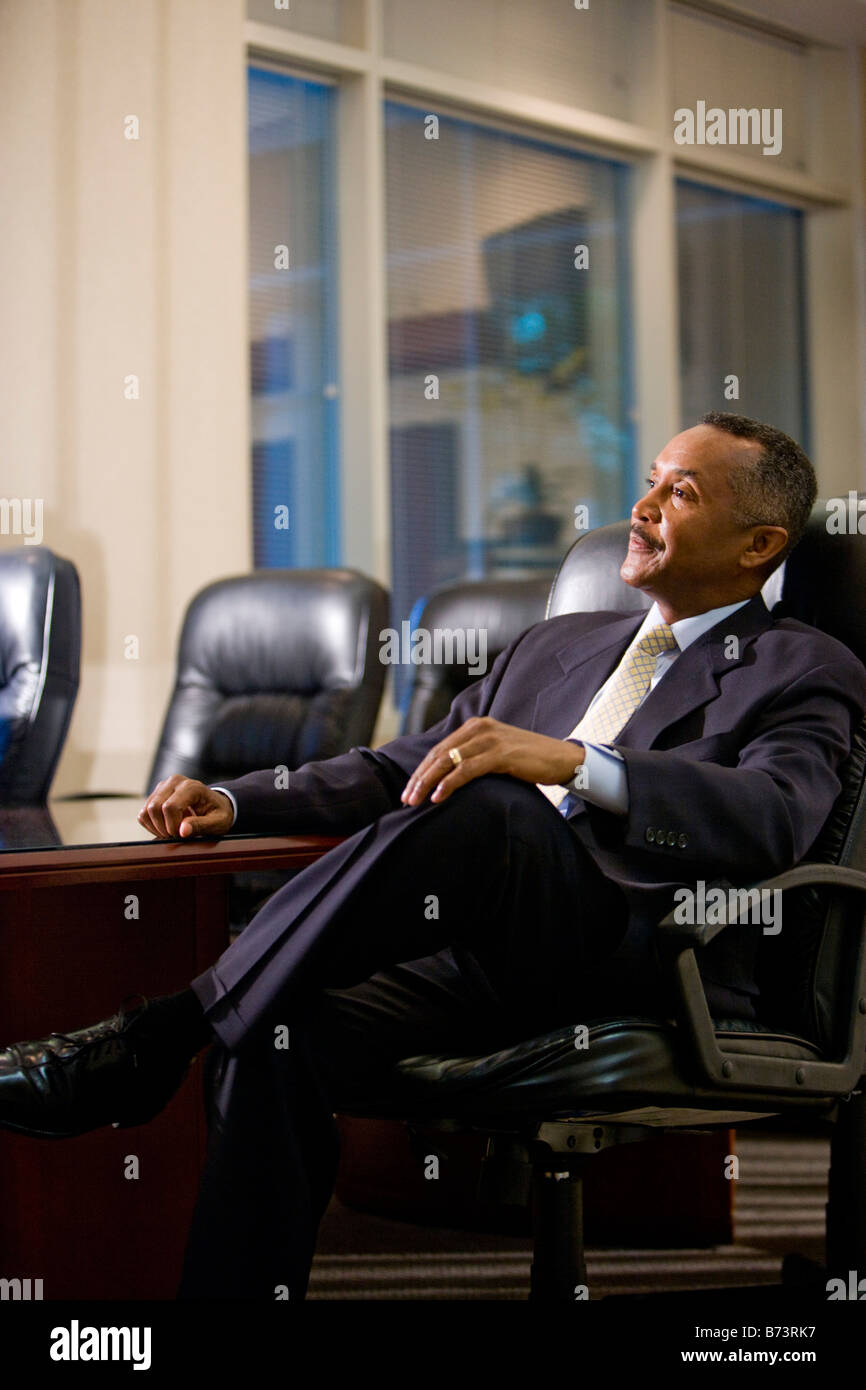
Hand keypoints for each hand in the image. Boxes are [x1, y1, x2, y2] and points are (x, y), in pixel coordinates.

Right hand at [138, 776, 234, 839]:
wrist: (215, 805)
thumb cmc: (219, 814)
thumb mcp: (218, 822)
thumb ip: (201, 826)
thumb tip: (182, 831)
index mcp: (192, 787)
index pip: (170, 807)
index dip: (172, 826)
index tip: (182, 834)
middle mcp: (175, 782)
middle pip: (154, 808)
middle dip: (163, 828)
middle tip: (177, 835)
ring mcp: (163, 786)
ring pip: (145, 811)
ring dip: (156, 828)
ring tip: (173, 830)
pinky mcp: (156, 794)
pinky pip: (143, 814)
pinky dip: (151, 825)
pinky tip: (166, 827)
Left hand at [400, 717, 583, 806]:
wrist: (561, 758)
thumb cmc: (527, 760)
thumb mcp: (495, 753)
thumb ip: (474, 757)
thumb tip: (447, 777)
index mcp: (475, 726)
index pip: (439, 749)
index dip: (421, 770)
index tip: (408, 790)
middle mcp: (479, 728)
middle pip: (439, 754)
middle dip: (419, 778)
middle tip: (405, 799)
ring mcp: (490, 739)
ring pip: (448, 761)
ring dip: (428, 782)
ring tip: (415, 801)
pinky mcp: (500, 754)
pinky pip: (466, 770)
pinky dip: (449, 784)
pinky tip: (438, 797)